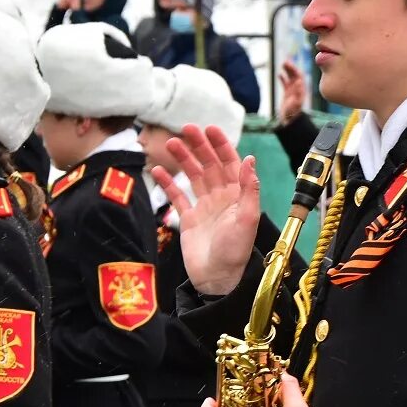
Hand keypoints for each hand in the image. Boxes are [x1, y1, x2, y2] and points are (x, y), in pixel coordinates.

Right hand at [154, 125, 260, 295]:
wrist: (216, 278)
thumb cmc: (235, 252)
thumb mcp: (247, 219)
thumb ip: (248, 189)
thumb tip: (249, 159)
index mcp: (238, 195)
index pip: (230, 163)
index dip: (221, 145)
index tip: (209, 129)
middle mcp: (222, 198)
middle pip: (210, 165)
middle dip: (199, 146)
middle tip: (186, 128)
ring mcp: (205, 207)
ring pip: (193, 176)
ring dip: (183, 159)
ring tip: (170, 144)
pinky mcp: (189, 220)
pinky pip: (178, 197)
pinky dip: (168, 183)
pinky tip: (157, 170)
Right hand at [278, 59, 305, 124]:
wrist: (288, 121)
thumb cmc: (291, 114)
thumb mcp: (294, 105)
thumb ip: (297, 93)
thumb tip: (299, 82)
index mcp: (301, 91)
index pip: (300, 78)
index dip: (295, 71)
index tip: (290, 66)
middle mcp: (298, 90)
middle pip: (296, 76)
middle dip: (291, 68)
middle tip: (285, 61)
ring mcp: (293, 91)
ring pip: (291, 78)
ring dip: (287, 71)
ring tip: (282, 64)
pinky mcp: (287, 93)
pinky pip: (286, 83)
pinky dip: (283, 78)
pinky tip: (278, 74)